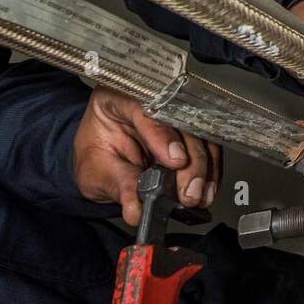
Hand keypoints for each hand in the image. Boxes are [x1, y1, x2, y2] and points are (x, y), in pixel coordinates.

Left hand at [71, 87, 221, 224]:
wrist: (101, 165)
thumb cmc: (94, 160)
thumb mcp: (96, 173)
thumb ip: (118, 185)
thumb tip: (136, 206)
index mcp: (117, 97)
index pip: (146, 108)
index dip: (162, 135)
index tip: (176, 162)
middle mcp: (151, 99)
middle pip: (182, 120)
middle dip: (190, 159)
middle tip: (188, 190)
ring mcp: (173, 113)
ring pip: (200, 132)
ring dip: (204, 167)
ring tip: (198, 195)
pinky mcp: (189, 130)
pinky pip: (207, 147)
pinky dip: (208, 171)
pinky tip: (205, 190)